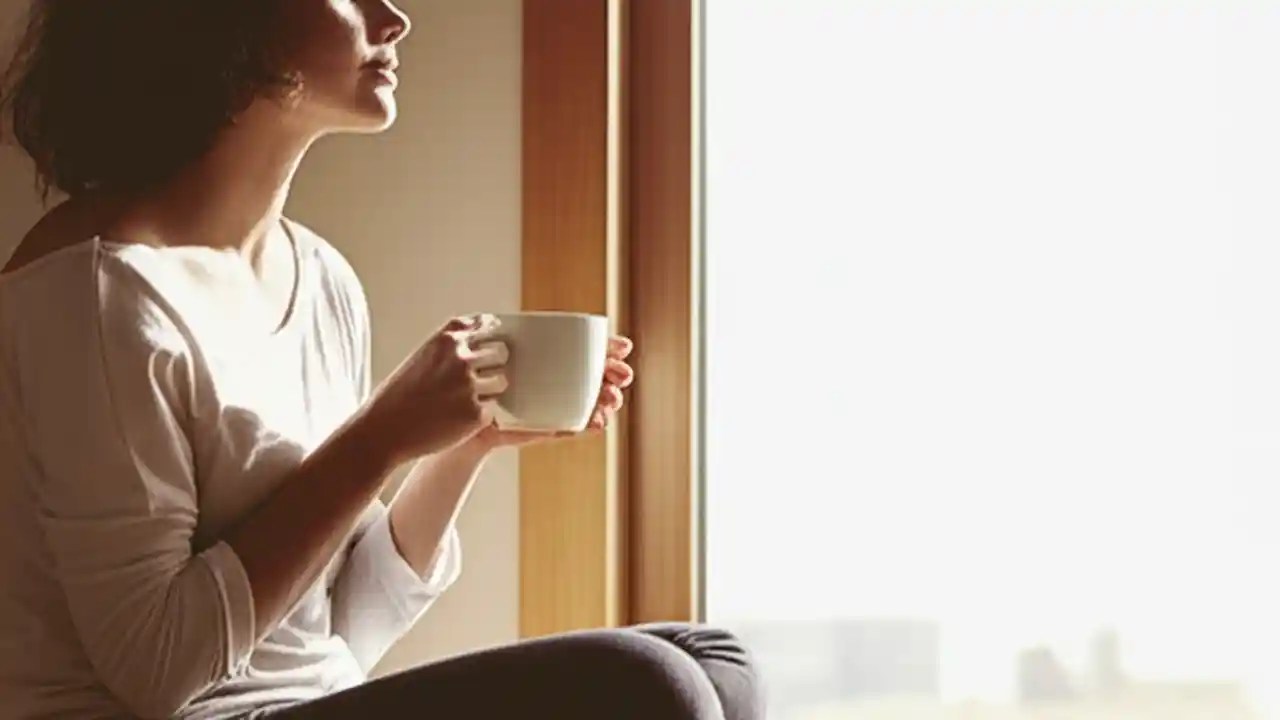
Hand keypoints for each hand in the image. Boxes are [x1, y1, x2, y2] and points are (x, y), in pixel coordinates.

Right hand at [355, 315, 508, 466]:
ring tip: (469, 399)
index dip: (491, 331)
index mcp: (446, 341)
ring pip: (501, 381)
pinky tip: (460, 418)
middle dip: (495, 362)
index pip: (484, 324)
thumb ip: (449, 347)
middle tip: (485, 374)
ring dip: (491, 389)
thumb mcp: (421, 357)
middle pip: (500, 351)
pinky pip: (492, 408)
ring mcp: (469, 387)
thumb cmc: (398, 395)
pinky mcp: (476, 414)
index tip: (495, 335)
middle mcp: (461, 360)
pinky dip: (481, 413)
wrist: (384, 431)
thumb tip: (478, 340)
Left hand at [473, 335, 635, 449]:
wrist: (468, 414)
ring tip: (610, 399)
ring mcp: (560, 404)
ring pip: (596, 401)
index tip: (623, 347)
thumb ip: (511, 335)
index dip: (611, 348)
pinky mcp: (552, 426)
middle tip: (622, 376)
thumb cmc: (484, 376)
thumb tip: (515, 318)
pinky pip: (578, 425)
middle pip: (600, 375)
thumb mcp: (501, 353)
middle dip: (617, 375)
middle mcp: (563, 381)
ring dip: (609, 400)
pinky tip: (599, 422)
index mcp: (557, 358)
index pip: (591, 349)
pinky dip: (591, 424)